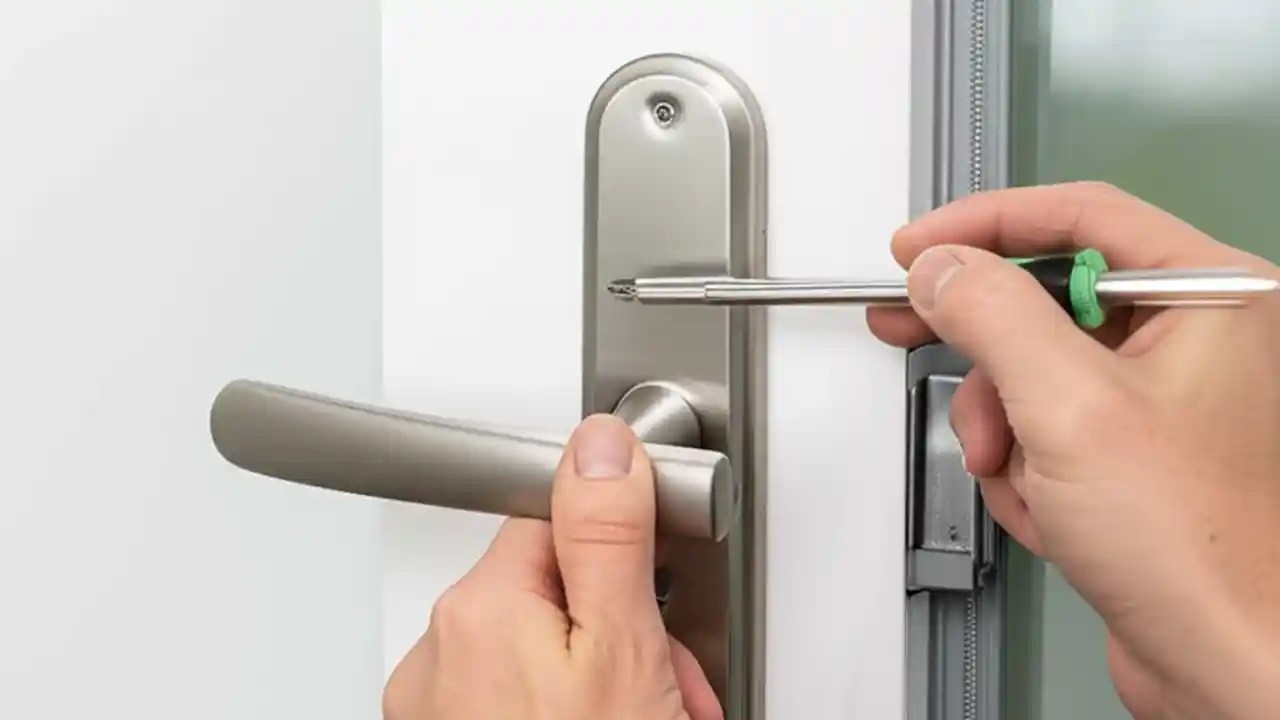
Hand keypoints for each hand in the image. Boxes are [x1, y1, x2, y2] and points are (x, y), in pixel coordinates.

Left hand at [382, 415, 722, 719]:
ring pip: (536, 647)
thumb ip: (609, 540)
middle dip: (621, 625)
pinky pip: (511, 692)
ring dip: (599, 667)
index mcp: (476, 610)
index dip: (620, 553)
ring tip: (648, 710)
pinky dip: (562, 702)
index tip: (652, 590)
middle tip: (669, 681)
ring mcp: (436, 705)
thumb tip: (600, 444)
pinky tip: (605, 719)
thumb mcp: (623, 650)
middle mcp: (438, 654)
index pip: (554, 524)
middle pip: (550, 591)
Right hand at [867, 182, 1279, 717]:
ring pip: (1033, 371)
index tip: (919, 246)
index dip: (985, 224)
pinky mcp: (1130, 452)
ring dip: (1004, 428)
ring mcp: (1160, 398)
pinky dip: (1026, 469)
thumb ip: (993, 314)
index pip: (1079, 214)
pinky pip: (1042, 429)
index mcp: (1210, 295)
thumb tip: (942, 267)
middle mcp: (1192, 336)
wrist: (1222, 660)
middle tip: (914, 328)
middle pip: (1046, 297)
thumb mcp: (1069, 407)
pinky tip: (1051, 509)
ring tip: (1022, 475)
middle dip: (987, 351)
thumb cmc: (1200, 548)